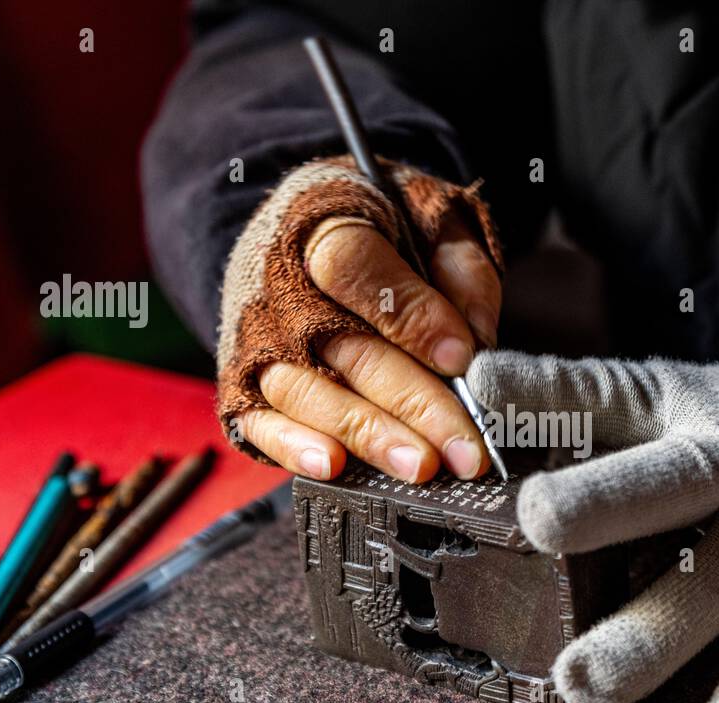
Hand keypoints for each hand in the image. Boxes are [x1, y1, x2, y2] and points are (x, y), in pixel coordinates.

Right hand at [217, 157, 502, 481]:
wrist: (296, 230)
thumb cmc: (379, 228)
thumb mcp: (431, 218)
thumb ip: (460, 269)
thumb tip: (477, 341)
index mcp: (327, 223)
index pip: (359, 268)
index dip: (410, 315)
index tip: (461, 359)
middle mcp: (281, 284)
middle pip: (351, 349)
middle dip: (416, 405)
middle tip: (465, 449)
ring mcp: (258, 338)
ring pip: (313, 393)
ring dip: (369, 436)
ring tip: (420, 467)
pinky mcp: (241, 382)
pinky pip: (260, 421)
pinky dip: (294, 446)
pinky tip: (333, 467)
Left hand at [466, 342, 718, 702]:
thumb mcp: (713, 395)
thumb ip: (626, 424)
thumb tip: (509, 438)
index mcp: (690, 406)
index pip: (608, 391)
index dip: (545, 388)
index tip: (481, 387)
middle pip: (662, 481)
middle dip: (599, 501)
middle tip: (538, 521)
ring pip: (708, 591)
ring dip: (645, 642)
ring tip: (584, 684)